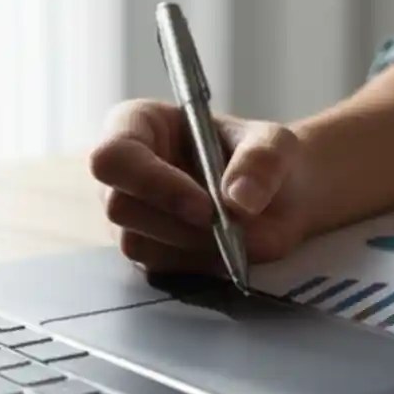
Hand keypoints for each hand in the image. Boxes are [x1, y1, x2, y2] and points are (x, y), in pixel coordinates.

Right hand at [90, 100, 314, 273]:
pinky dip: (197, 263)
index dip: (152, 183)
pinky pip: (157, 268)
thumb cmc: (265, 158)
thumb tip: (239, 200)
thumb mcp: (276, 144)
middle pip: (119, 206)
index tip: (205, 205)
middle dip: (178, 222)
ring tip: (233, 232)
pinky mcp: (146, 250)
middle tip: (228, 223)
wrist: (279, 197)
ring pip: (136, 243)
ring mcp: (129, 215)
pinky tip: (225, 247)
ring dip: (192, 245)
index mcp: (140, 125)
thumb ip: (262, 161)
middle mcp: (123, 171)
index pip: (114, 156)